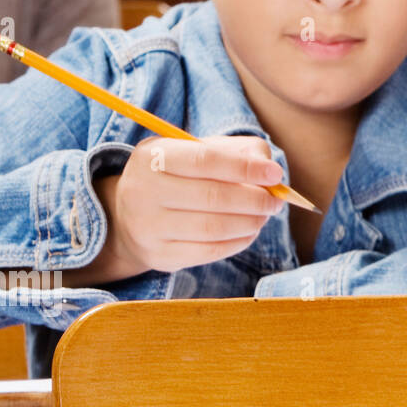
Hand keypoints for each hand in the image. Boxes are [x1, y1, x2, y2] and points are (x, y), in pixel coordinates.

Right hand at [96, 134, 284, 277]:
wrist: (130, 214)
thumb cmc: (179, 175)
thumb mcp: (200, 150)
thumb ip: (239, 151)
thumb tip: (268, 168)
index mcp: (153, 156)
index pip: (206, 160)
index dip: (246, 168)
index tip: (275, 175)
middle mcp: (143, 190)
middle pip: (212, 197)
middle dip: (255, 200)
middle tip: (275, 201)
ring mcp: (148, 227)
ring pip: (212, 228)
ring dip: (250, 222)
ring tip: (264, 215)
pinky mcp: (159, 255)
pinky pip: (208, 251)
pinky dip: (238, 242)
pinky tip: (249, 232)